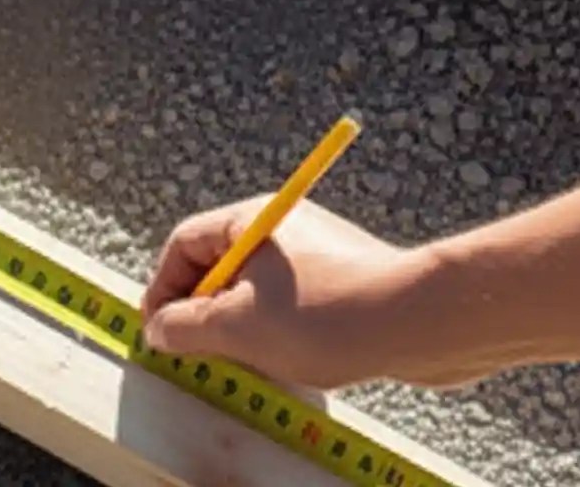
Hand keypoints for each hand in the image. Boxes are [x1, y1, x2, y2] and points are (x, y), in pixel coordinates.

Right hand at [138, 194, 448, 389]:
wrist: (421, 321)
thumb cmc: (326, 315)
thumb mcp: (236, 327)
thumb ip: (184, 327)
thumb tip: (158, 329)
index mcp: (250, 220)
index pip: (183, 244)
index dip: (162, 288)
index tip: (159, 331)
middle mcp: (280, 225)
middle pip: (217, 265)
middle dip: (202, 311)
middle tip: (201, 350)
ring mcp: (313, 252)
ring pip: (253, 289)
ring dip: (240, 326)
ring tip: (252, 358)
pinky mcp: (342, 280)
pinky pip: (289, 303)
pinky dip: (277, 331)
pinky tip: (292, 359)